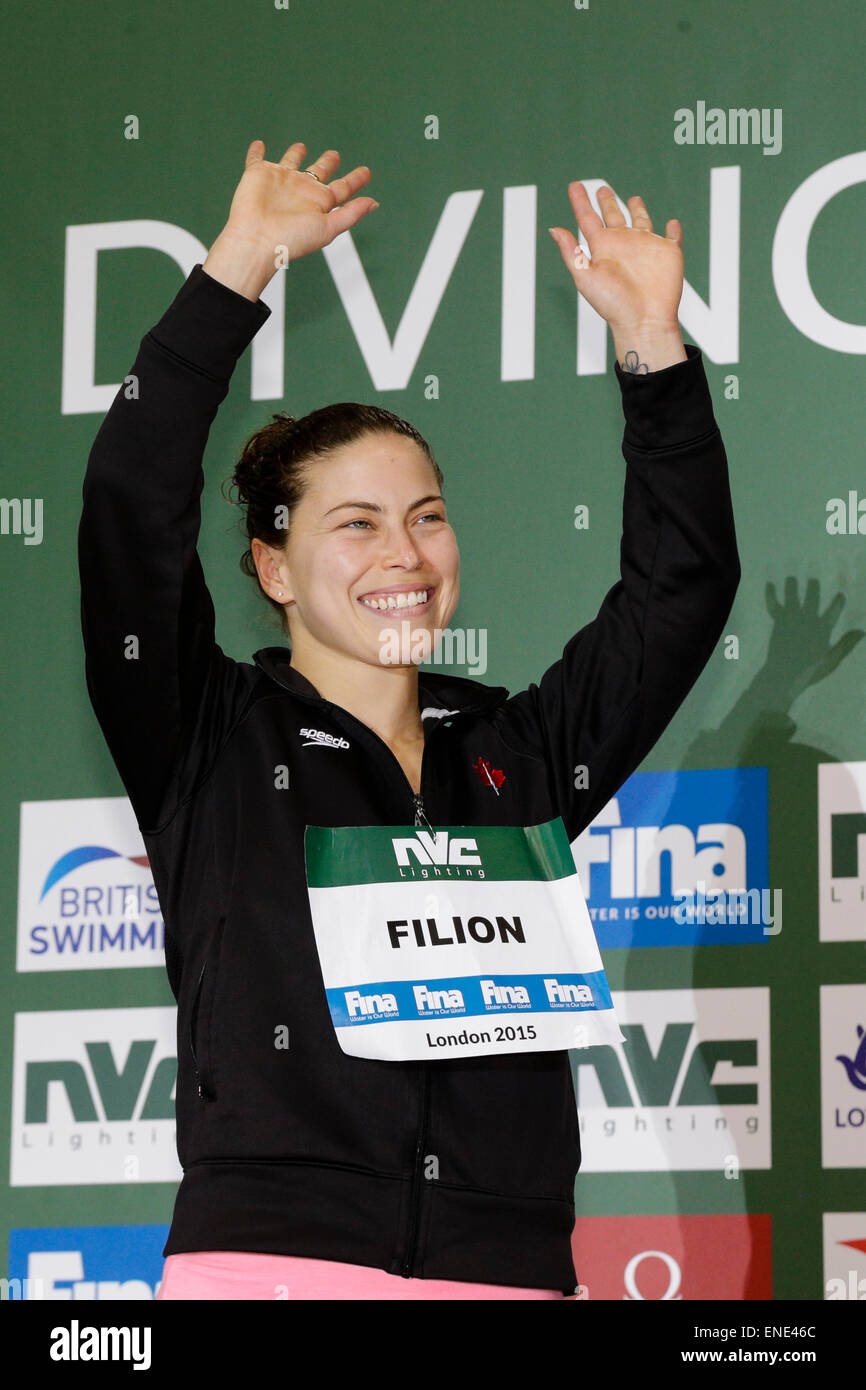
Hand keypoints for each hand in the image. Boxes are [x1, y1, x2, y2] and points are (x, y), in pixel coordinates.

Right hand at [203, 140, 377, 298]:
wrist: (257, 240)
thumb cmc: (291, 239)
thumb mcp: (328, 228)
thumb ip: (351, 214)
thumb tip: (374, 203)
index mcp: (319, 202)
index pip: (343, 187)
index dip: (356, 179)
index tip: (367, 172)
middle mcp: (301, 190)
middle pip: (318, 171)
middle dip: (327, 162)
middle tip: (334, 154)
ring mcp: (280, 181)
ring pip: (290, 162)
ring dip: (296, 154)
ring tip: (301, 146)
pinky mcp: (258, 174)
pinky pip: (257, 159)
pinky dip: (256, 152)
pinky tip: (259, 144)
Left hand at [549, 183, 683, 336]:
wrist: (644, 320)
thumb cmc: (613, 304)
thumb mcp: (585, 276)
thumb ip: (571, 252)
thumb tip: (553, 229)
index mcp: (602, 247)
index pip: (588, 218)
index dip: (580, 201)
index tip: (574, 186)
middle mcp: (623, 244)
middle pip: (613, 216)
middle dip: (607, 202)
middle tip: (602, 189)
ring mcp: (646, 246)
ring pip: (641, 221)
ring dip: (637, 209)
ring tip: (634, 199)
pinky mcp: (668, 252)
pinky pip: (672, 236)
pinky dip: (673, 229)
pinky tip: (671, 223)